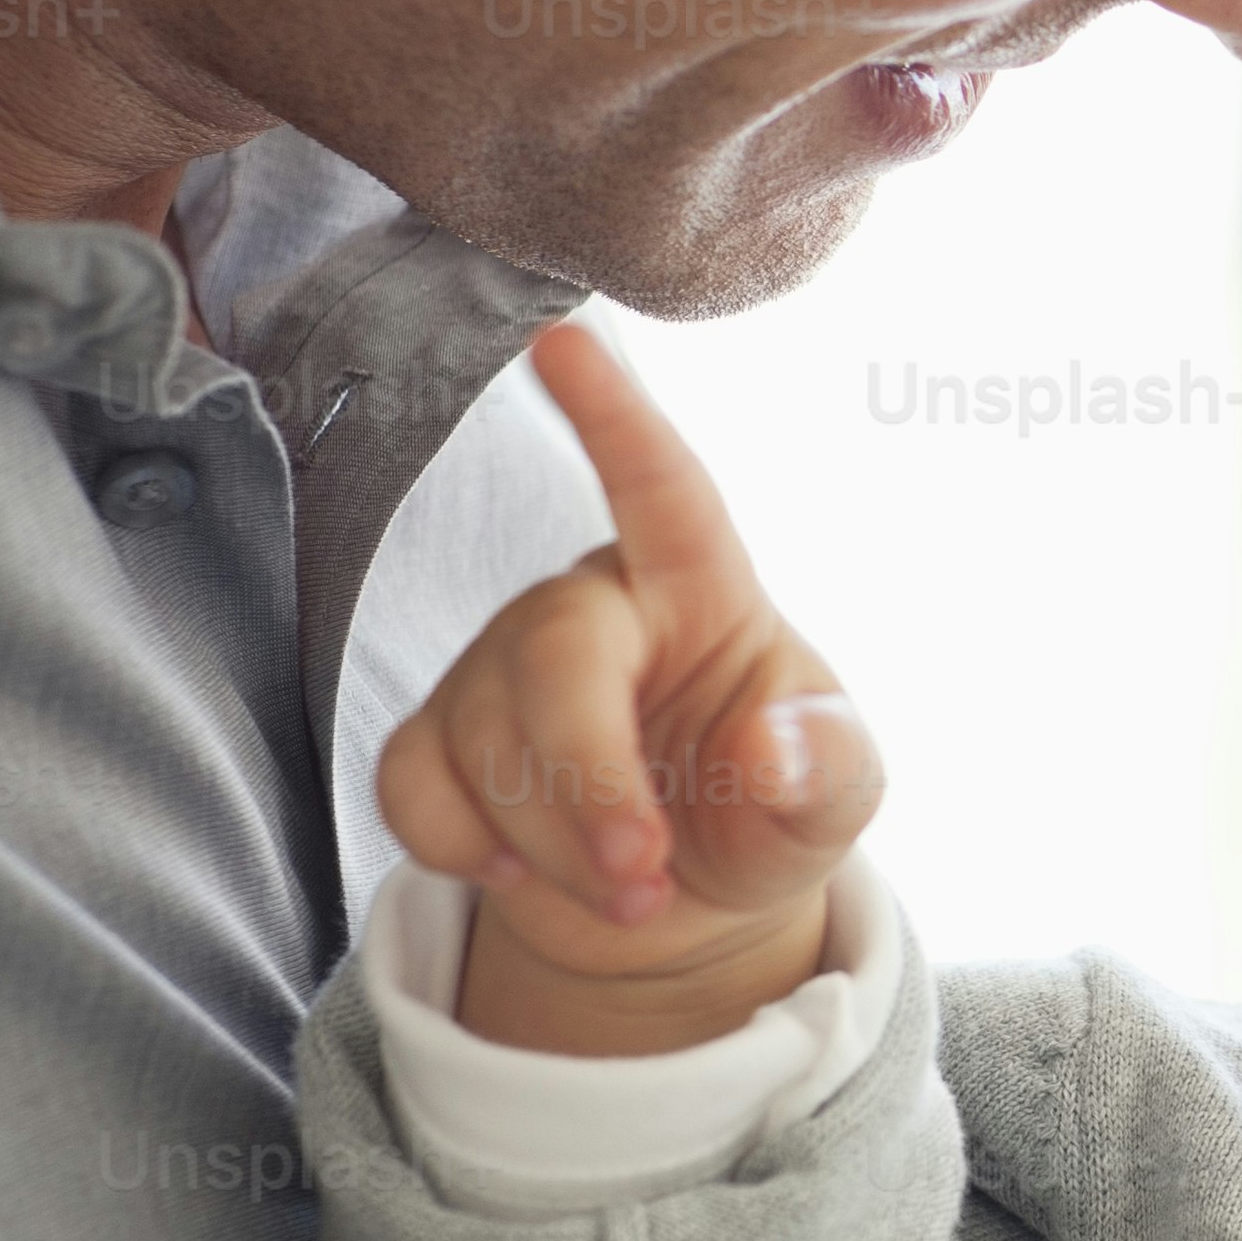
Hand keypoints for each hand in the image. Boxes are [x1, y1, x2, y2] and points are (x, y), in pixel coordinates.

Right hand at [377, 321, 884, 1053]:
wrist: (685, 902)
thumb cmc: (767, 808)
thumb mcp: (830, 799)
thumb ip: (825, 770)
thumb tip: (776, 749)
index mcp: (702, 588)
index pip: (661, 486)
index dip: (614, 416)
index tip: (562, 338)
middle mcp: (591, 607)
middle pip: (553, 658)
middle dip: (590, 783)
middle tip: (642, 878)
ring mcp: (500, 668)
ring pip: (482, 740)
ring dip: (550, 844)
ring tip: (626, 892)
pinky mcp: (437, 738)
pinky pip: (411, 782)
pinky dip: (461, 847)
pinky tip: (518, 871)